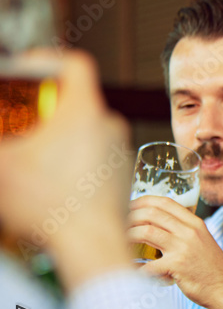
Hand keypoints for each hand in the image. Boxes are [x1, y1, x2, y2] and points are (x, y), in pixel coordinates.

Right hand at [0, 51, 133, 290]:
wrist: (92, 247)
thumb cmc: (48, 204)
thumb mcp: (1, 165)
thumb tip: (3, 145)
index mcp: (85, 111)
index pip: (74, 65)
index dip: (46, 61)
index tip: (24, 72)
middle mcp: (110, 126)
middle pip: (76, 102)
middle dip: (44, 109)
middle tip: (18, 124)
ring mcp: (121, 153)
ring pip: (86, 132)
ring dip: (59, 139)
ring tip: (32, 161)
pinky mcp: (124, 177)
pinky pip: (95, 157)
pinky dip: (74, 161)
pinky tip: (52, 183)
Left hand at [128, 195, 222, 305]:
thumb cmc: (211, 269)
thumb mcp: (202, 242)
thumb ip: (184, 232)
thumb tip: (156, 227)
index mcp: (195, 223)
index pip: (165, 202)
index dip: (143, 201)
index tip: (129, 205)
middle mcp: (189, 231)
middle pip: (152, 213)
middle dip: (129, 216)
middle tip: (117, 224)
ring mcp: (183, 248)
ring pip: (146, 232)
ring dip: (128, 236)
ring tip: (119, 243)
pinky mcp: (177, 266)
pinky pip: (148, 265)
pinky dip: (136, 269)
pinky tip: (131, 271)